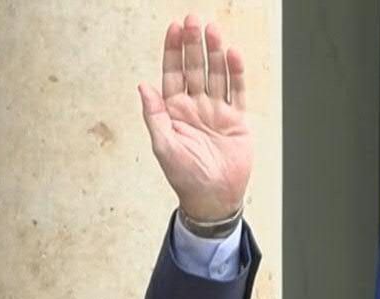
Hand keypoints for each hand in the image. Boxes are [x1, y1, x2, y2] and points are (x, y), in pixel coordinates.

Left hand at [139, 14, 252, 222]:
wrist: (212, 198)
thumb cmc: (184, 176)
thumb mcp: (163, 145)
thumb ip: (154, 115)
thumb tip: (142, 86)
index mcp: (174, 111)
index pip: (172, 74)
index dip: (173, 51)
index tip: (173, 28)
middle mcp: (195, 106)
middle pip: (195, 68)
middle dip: (193, 44)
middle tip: (194, 19)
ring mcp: (217, 111)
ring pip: (217, 74)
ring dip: (215, 52)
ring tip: (213, 30)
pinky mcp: (237, 119)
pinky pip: (237, 91)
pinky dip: (236, 73)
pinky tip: (233, 54)